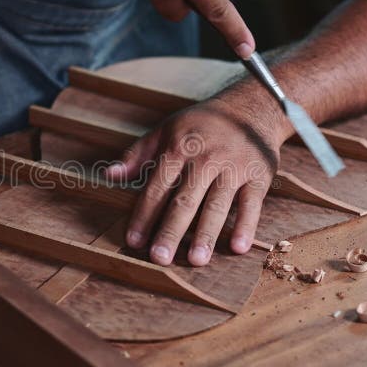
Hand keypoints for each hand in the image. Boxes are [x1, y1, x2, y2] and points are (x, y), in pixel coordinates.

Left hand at [105, 85, 290, 265]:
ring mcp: (233, 168)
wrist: (250, 107)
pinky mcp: (258, 175)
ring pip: (217, 205)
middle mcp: (205, 159)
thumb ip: (136, 154)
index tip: (134, 241)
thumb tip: (109, 175)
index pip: (157, 188)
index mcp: (178, 149)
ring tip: (196, 260)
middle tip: (159, 258)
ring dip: (206, 234)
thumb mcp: (165, 130)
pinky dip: (246, 225)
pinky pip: (251, 204)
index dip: (144, 215)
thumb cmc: (201, 124)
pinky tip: (238, 247)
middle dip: (171, 231)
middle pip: (185, 201)